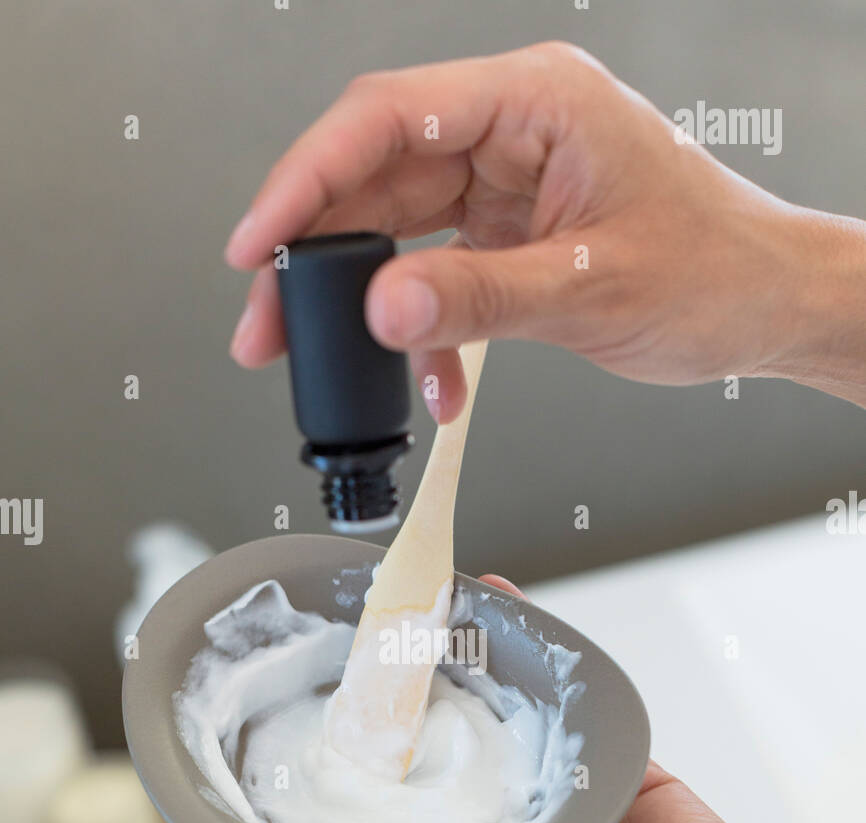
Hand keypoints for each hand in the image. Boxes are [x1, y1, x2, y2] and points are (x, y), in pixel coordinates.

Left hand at [224, 576, 768, 822]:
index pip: (371, 795)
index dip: (337, 747)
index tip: (302, 696)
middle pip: (428, 737)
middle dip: (392, 685)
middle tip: (360, 633)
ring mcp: (543, 785)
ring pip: (489, 701)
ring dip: (453, 650)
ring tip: (415, 604)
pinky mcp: (599, 756)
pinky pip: (560, 684)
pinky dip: (528, 638)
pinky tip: (493, 600)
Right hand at [225, 42, 865, 414]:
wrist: (766, 305)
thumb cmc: (715, 269)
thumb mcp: (589, 287)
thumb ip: (479, 297)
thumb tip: (385, 308)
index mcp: (536, 102)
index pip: (390, 116)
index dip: (308, 178)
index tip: (261, 241)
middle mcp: (514, 130)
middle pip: (375, 171)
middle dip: (317, 251)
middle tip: (269, 315)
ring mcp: (508, 180)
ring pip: (395, 224)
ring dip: (359, 297)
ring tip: (321, 353)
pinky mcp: (509, 229)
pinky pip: (436, 270)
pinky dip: (425, 329)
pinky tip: (430, 377)